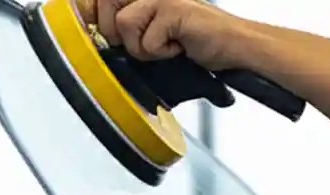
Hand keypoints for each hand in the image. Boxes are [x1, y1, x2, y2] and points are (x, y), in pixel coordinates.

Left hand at [74, 0, 245, 68]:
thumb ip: (127, 23)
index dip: (95, 14)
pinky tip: (179, 46)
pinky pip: (147, 41)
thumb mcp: (153, 30)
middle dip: (119, 35)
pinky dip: (162, 52)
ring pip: (124, 25)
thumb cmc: (198, 40)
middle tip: (146, 43)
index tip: (103, 30)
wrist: (234, 46)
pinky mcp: (172, 10)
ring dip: (144, 47)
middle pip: (106, 6)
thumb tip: (96, 29)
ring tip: (167, 45)